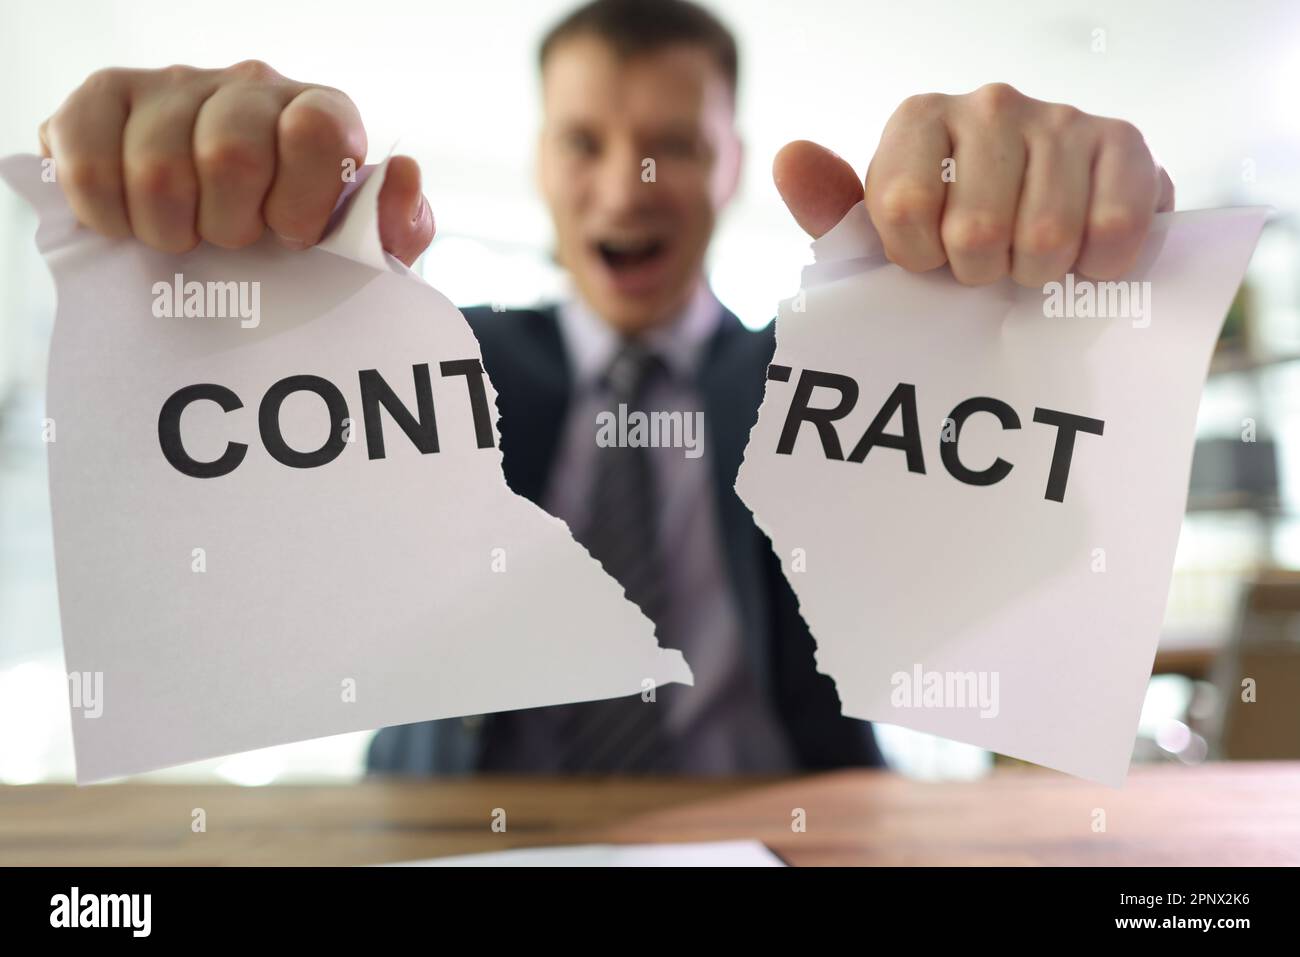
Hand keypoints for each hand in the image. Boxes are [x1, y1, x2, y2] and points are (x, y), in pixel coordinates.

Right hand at [39, 60, 433, 265]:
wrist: (221, 253)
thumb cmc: (297, 252)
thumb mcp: (361, 254)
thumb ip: (395, 226)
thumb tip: (403, 174)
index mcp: (321, 115)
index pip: (319, 130)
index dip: (302, 200)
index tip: (292, 238)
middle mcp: (250, 86)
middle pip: (231, 154)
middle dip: (229, 226)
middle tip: (232, 244)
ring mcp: (173, 84)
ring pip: (156, 167)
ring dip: (170, 231)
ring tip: (185, 239)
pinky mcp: (105, 97)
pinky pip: (86, 156)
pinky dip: (106, 212)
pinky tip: (128, 225)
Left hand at [773, 82, 1173, 285]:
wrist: (1039, 229)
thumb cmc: (945, 233)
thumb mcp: (877, 233)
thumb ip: (830, 207)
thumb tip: (789, 158)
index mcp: (919, 119)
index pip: (903, 208)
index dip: (918, 259)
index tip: (928, 259)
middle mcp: (990, 102)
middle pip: (977, 232)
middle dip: (981, 272)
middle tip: (986, 265)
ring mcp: (1062, 116)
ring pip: (1047, 237)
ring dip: (1037, 274)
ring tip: (1030, 260)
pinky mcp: (1125, 141)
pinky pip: (1115, 228)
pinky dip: (1098, 265)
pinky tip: (1081, 254)